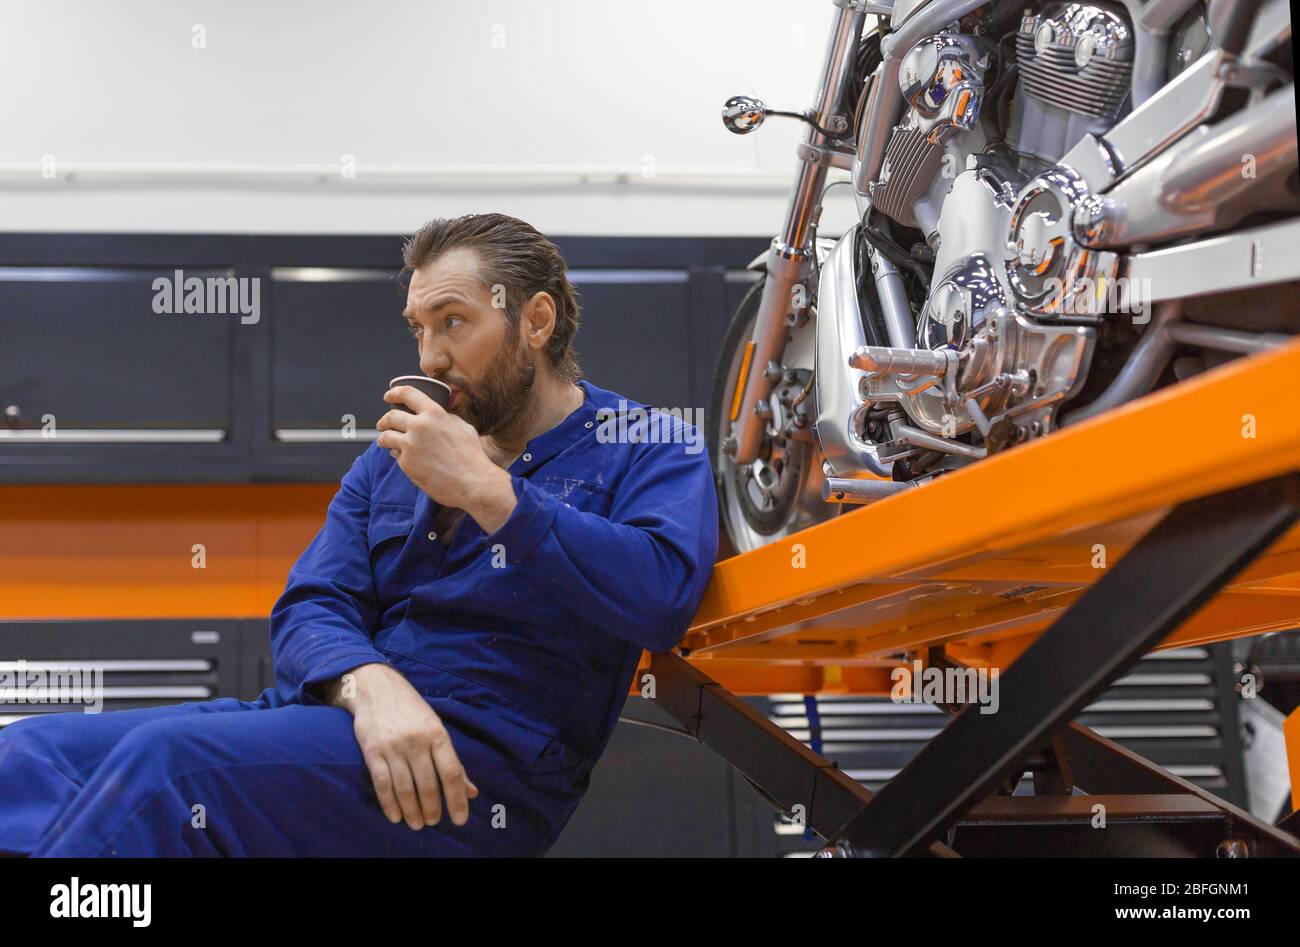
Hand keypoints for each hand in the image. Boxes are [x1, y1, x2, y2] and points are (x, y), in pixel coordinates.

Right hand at [325, 663, 478, 829]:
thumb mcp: (437, 730)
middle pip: (428, 784)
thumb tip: (471, 792)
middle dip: (432, 809)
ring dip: (412, 810)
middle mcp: (417, 741)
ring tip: (417, 824)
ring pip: (405, 787)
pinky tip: (395, 816)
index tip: (459, 820)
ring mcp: (393, 746)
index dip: (457, 799)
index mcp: (438, 735)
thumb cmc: (412, 711)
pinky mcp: (372, 751)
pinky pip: (382, 783)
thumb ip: (453, 762)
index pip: (451, 772)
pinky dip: (389, 803)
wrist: (377, 689)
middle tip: (433, 822)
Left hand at [377, 385, 518, 532]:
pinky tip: (406, 459)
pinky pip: (395, 455)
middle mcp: (419, 426)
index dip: (394, 393)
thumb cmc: (472, 457)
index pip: (407, 393)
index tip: (388, 396)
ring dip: (383, 438)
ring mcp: (410, 445)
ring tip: (385, 441)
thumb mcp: (464, 428)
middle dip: (384, 420)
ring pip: (386, 436)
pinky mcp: (406, 463)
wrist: (472, 482)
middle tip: (383, 424)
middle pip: (391, 416)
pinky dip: (398, 456)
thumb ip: (448, 418)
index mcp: (434, 413)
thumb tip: (440, 417)